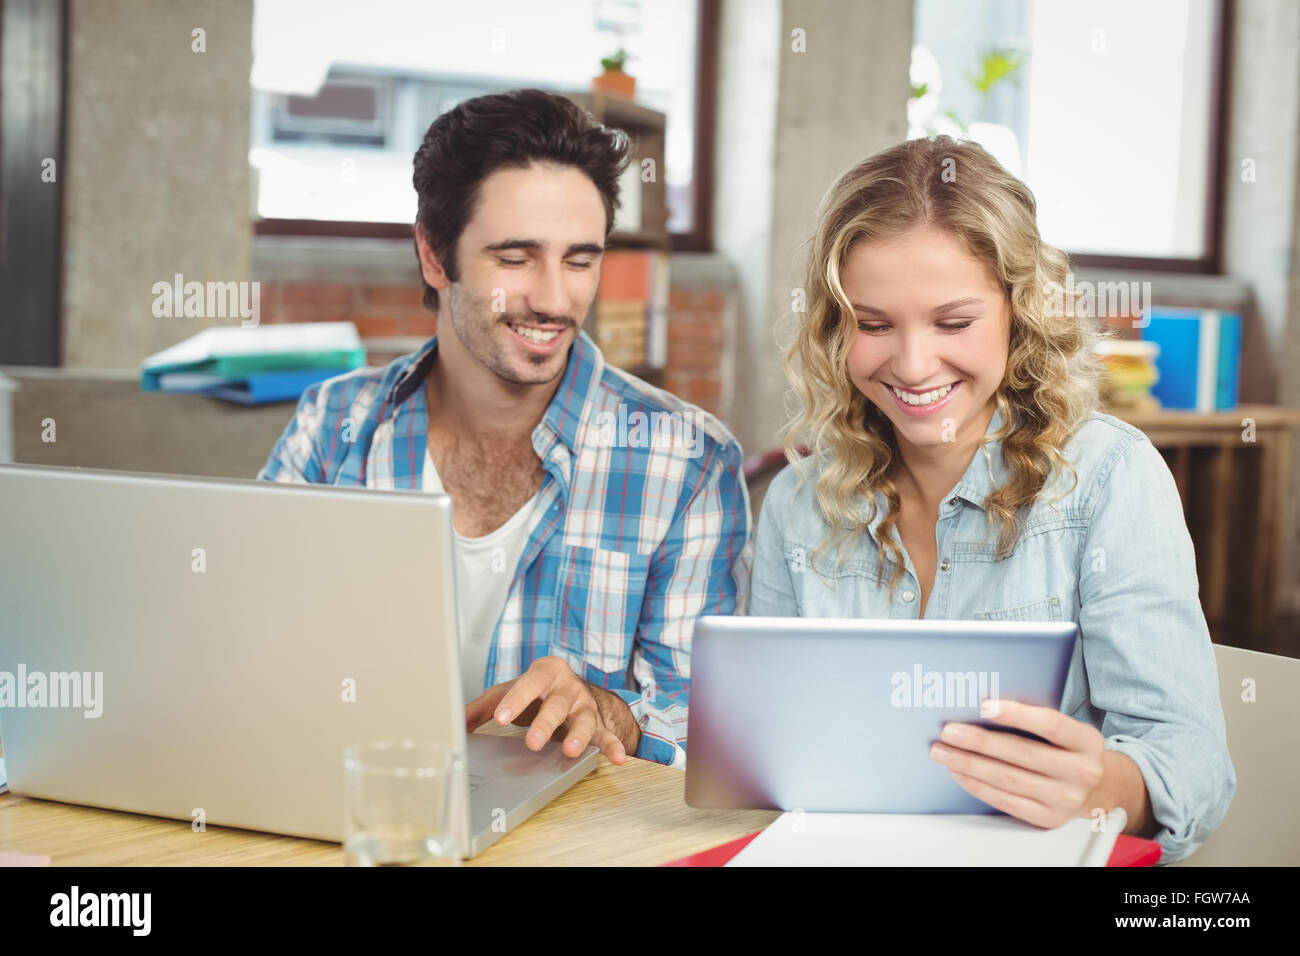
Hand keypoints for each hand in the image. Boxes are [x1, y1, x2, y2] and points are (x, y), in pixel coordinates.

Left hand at [464, 656, 641, 764]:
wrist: (572, 691)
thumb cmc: (536, 692)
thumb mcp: (508, 693)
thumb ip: (481, 708)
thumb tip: (451, 724)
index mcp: (544, 673)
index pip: (529, 684)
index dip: (515, 699)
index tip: (499, 717)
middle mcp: (568, 687)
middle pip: (557, 704)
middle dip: (544, 723)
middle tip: (531, 742)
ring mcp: (585, 706)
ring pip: (583, 721)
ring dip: (578, 736)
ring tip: (570, 750)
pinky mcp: (599, 724)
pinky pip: (606, 736)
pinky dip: (613, 747)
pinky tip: (617, 758)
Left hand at [928, 699, 1106, 828]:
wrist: (1101, 789)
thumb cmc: (1071, 751)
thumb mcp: (1069, 730)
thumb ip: (1036, 720)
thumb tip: (983, 708)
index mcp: (1086, 741)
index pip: (1051, 724)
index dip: (1016, 714)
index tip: (983, 705)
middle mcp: (1081, 772)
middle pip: (1022, 754)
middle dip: (979, 742)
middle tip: (948, 732)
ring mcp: (1065, 799)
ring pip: (1009, 779)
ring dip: (970, 764)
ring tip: (944, 752)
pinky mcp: (1048, 817)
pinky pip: (1006, 801)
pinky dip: (978, 786)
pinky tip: (960, 773)